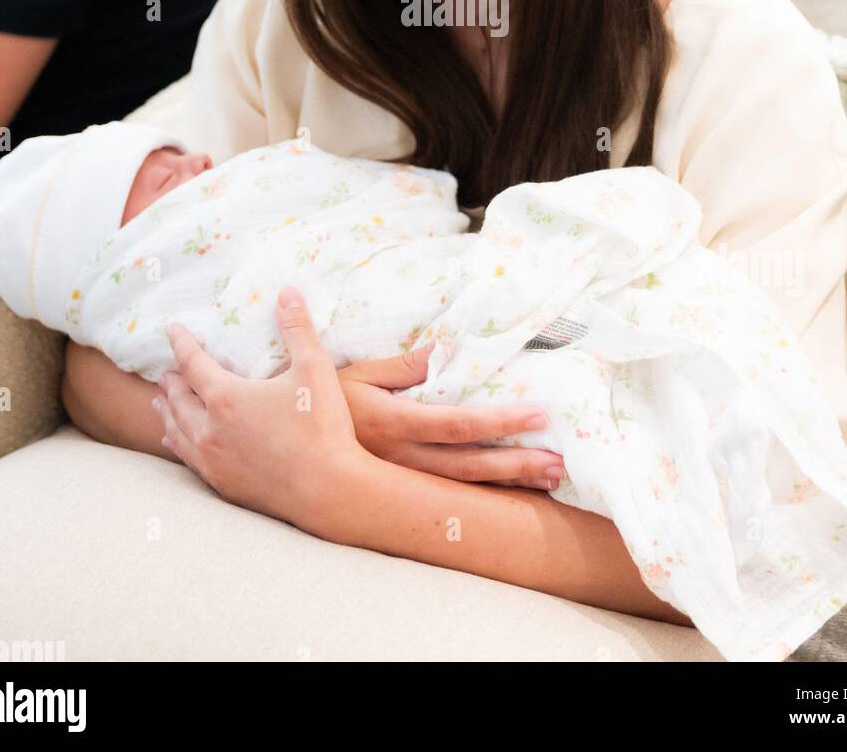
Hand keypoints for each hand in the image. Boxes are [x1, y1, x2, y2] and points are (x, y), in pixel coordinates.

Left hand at [154, 288, 376, 535]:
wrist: (329, 490)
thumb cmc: (323, 426)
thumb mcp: (314, 368)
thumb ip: (297, 328)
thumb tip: (287, 291)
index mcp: (226, 397)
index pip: (192, 363)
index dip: (181, 343)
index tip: (172, 330)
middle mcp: (210, 429)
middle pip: (179, 398)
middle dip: (172, 380)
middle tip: (167, 370)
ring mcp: (213, 460)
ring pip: (177, 430)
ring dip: (167, 412)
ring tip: (159, 403)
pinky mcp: (222, 484)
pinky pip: (187, 459)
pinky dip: (177, 444)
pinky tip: (177, 443)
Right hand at [336, 346, 566, 490]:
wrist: (285, 452)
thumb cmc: (320, 403)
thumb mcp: (355, 374)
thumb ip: (400, 365)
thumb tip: (439, 349)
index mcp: (393, 423)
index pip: (458, 424)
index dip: (500, 420)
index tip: (537, 414)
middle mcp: (402, 460)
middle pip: (471, 466)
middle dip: (518, 464)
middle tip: (560, 462)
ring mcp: (401, 481)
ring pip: (465, 488)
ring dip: (510, 483)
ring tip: (550, 479)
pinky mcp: (399, 492)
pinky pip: (450, 496)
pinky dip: (487, 494)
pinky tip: (515, 492)